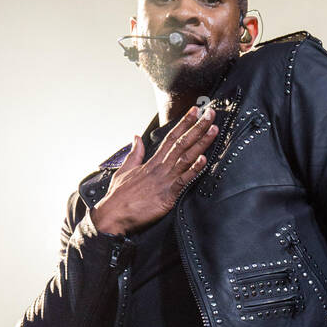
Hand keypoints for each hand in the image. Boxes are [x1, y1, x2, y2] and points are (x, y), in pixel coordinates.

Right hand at [91, 105, 218, 234]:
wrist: (113, 215)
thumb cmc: (119, 196)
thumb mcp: (125, 169)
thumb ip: (135, 153)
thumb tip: (137, 137)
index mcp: (152, 162)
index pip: (171, 137)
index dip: (184, 123)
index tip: (195, 112)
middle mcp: (160, 167)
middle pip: (182, 143)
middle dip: (198, 128)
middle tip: (211, 114)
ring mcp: (165, 180)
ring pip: (186, 157)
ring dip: (201, 143)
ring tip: (213, 130)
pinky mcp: (167, 195)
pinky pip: (184, 180)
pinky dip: (194, 170)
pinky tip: (204, 159)